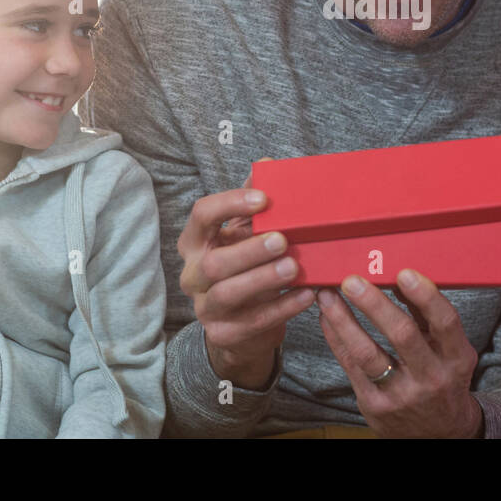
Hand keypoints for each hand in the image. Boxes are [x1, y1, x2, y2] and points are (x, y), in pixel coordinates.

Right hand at [177, 172, 314, 388]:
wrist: (243, 323)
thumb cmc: (246, 265)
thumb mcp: (247, 233)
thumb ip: (255, 202)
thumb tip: (268, 165)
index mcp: (196, 241)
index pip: (202, 215)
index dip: (230, 204)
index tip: (264, 198)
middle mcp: (193, 274)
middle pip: (214, 262)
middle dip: (249, 250)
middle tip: (283, 240)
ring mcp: (204, 307)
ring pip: (228, 293)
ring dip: (263, 279)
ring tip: (294, 267)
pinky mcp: (222, 334)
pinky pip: (252, 322)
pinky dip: (282, 308)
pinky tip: (306, 295)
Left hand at [317, 269, 483, 437]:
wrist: (438, 433)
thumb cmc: (442, 377)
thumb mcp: (448, 350)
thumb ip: (427, 316)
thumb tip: (400, 276)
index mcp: (456, 358)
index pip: (445, 323)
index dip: (425, 296)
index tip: (403, 272)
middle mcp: (432, 378)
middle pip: (402, 335)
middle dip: (374, 304)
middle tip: (352, 281)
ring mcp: (402, 395)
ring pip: (367, 353)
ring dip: (343, 321)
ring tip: (328, 296)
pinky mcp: (376, 406)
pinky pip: (351, 367)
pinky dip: (336, 339)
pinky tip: (327, 318)